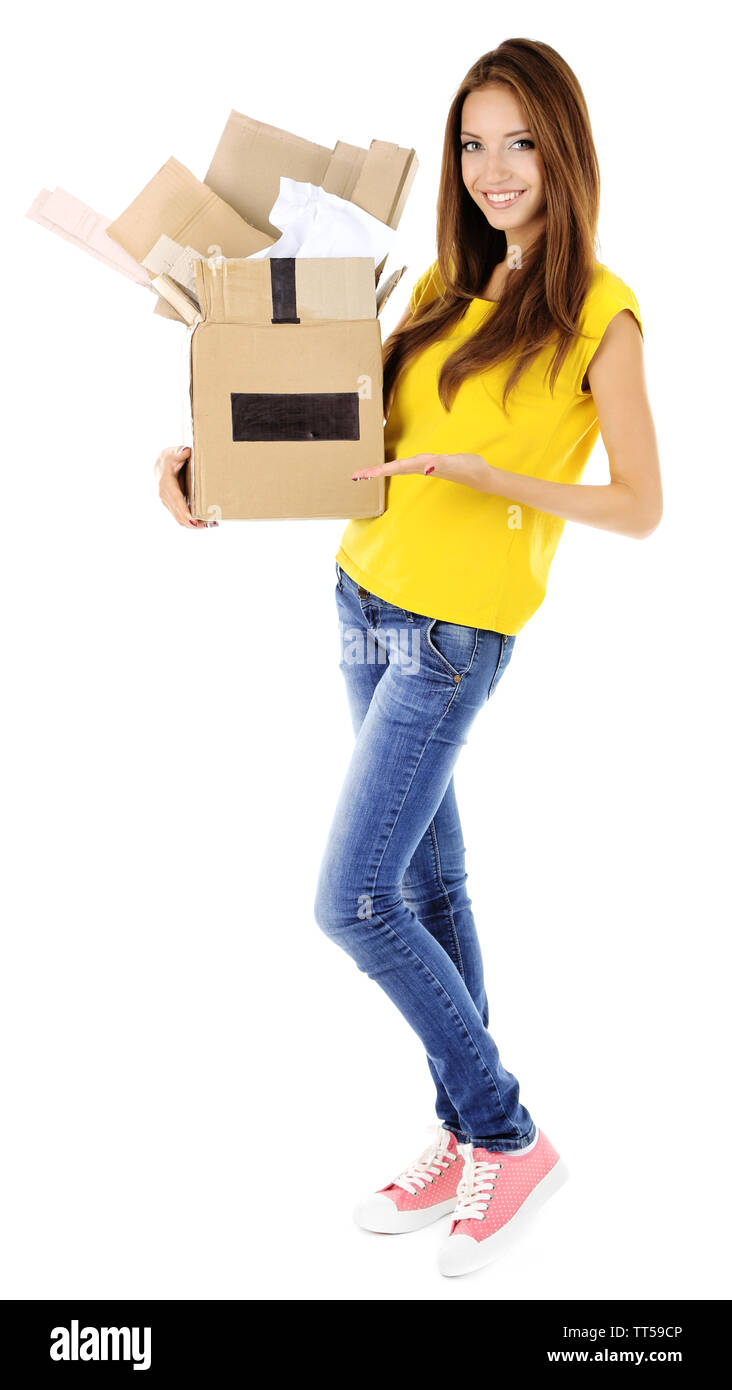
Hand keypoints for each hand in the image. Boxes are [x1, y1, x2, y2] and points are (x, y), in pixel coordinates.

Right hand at [155, 446, 216, 527]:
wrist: (160, 465)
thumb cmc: (168, 459)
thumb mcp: (173, 453)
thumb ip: (179, 452)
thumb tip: (185, 451)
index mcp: (166, 485)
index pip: (177, 502)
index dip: (185, 512)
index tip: (194, 521)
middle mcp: (165, 497)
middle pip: (180, 515)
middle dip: (195, 522)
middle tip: (211, 523)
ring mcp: (168, 503)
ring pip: (181, 519)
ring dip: (196, 524)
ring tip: (212, 524)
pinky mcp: (173, 506)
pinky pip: (182, 517)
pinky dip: (193, 521)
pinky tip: (206, 522)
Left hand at [352, 453, 492, 491]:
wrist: (480, 475)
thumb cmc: (468, 468)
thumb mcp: (455, 463)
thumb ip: (441, 464)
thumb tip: (426, 467)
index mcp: (422, 465)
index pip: (396, 467)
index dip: (379, 470)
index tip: (362, 475)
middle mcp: (421, 466)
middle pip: (393, 468)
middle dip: (375, 471)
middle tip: (356, 475)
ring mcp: (425, 466)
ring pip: (399, 467)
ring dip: (384, 469)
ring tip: (368, 473)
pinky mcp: (431, 465)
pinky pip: (409, 466)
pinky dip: (397, 467)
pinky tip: (391, 469)